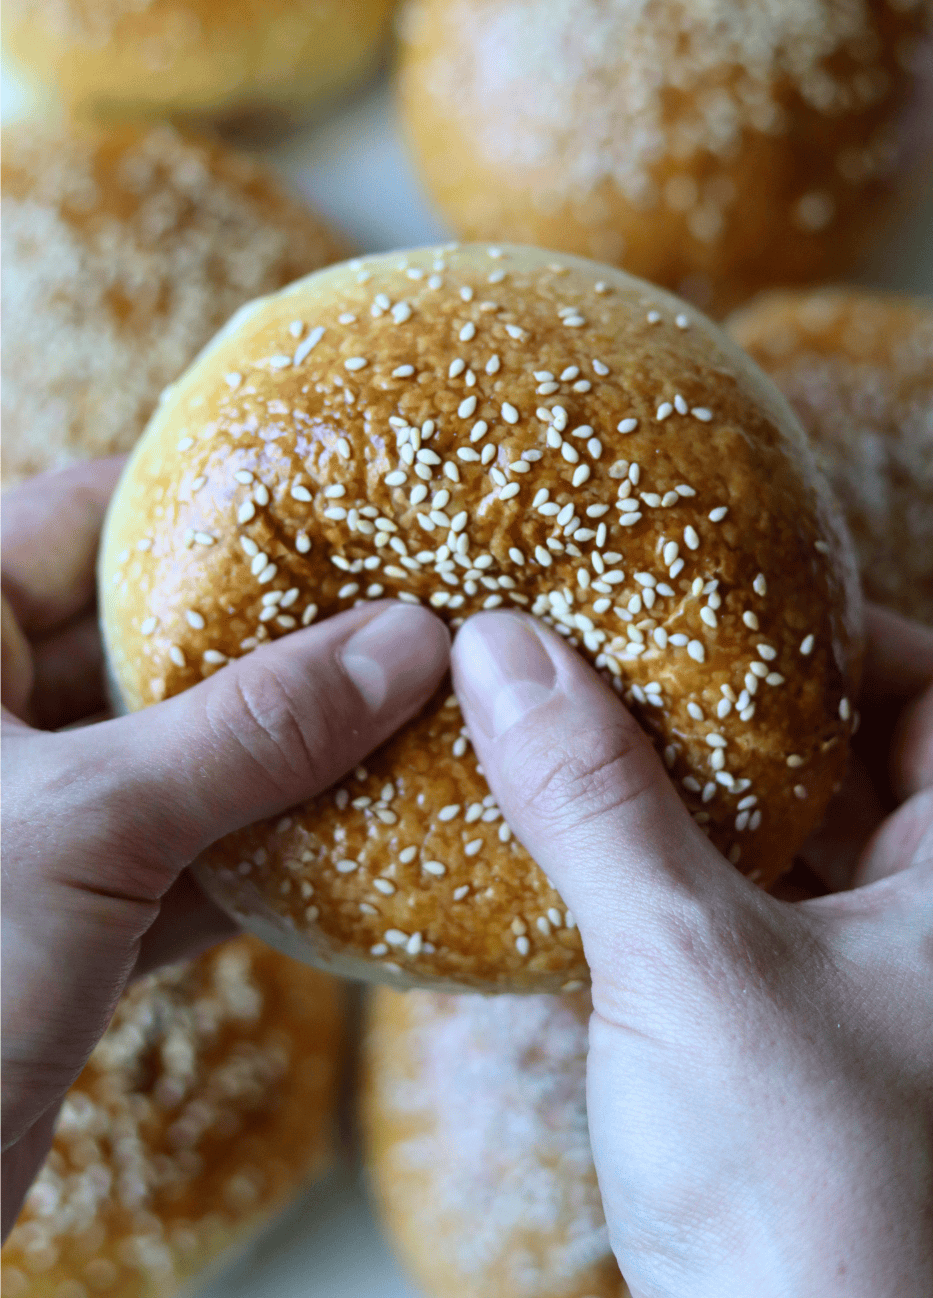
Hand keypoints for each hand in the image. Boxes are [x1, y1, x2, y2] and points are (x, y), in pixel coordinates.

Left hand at [1, 460, 449, 1238]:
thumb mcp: (87, 827)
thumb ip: (249, 732)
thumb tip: (405, 644)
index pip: (85, 515)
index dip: (210, 507)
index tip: (334, 508)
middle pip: (146, 636)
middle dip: (272, 642)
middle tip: (399, 622)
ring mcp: (23, 819)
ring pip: (173, 750)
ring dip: (283, 755)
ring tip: (405, 722)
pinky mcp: (56, 914)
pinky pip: (178, 854)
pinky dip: (260, 855)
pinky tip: (355, 848)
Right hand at [452, 605, 932, 1296]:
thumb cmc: (817, 1206)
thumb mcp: (691, 967)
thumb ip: (597, 802)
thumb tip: (505, 651)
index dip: (844, 633)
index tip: (730, 605)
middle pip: (866, 768)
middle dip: (751, 718)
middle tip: (640, 667)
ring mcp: (887, 1009)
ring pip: (804, 858)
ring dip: (707, 808)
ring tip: (601, 754)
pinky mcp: (814, 1070)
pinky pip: (754, 937)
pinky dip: (684, 896)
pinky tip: (594, 880)